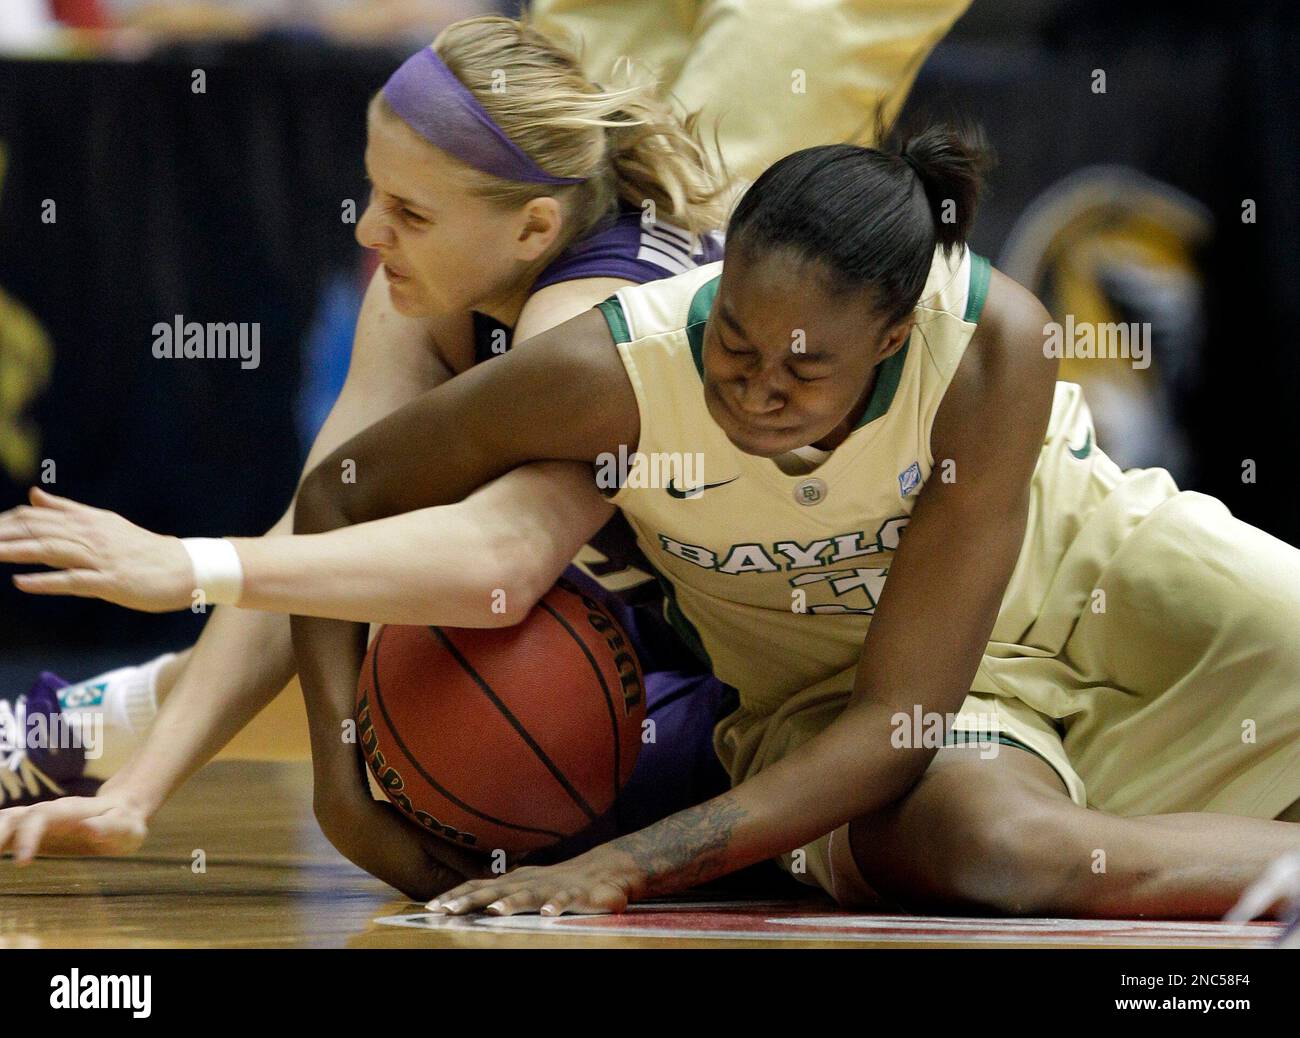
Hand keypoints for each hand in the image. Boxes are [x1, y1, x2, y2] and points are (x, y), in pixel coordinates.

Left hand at [0, 487, 194, 611]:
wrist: (186, 568)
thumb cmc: (143, 550)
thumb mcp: (104, 523)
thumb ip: (67, 509)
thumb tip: (33, 494)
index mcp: (89, 520)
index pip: (38, 515)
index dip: (7, 521)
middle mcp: (92, 535)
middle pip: (39, 530)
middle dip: (4, 533)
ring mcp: (101, 558)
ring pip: (51, 551)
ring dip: (16, 552)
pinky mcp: (110, 582)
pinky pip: (73, 581)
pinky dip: (46, 582)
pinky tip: (22, 583)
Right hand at [0, 792, 149, 862]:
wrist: (121, 809)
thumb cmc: (126, 822)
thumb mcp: (128, 828)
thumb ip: (110, 828)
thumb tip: (90, 830)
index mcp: (69, 811)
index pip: (41, 817)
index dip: (28, 837)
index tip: (22, 862)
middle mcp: (47, 812)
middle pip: (13, 817)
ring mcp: (36, 821)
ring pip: (4, 821)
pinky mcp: (30, 832)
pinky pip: (3, 832)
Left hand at [426, 846, 642, 916]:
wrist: (605, 869)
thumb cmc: (558, 884)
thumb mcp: (525, 886)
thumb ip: (500, 893)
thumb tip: (462, 902)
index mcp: (514, 881)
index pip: (478, 886)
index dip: (456, 896)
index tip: (430, 907)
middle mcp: (530, 881)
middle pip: (496, 890)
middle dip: (472, 900)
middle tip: (449, 910)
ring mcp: (554, 887)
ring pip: (530, 895)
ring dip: (512, 902)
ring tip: (495, 911)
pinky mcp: (579, 895)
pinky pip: (569, 900)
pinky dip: (559, 904)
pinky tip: (549, 912)